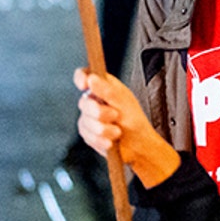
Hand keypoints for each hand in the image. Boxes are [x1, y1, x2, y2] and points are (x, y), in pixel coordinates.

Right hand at [75, 69, 181, 187]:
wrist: (138, 145)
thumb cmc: (134, 119)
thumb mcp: (124, 102)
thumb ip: (107, 90)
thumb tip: (91, 79)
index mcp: (102, 86)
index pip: (84, 75)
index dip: (80, 78)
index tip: (85, 85)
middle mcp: (93, 100)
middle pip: (84, 103)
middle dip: (100, 113)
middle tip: (115, 115)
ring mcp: (88, 117)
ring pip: (86, 122)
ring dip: (105, 129)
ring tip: (118, 132)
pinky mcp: (88, 133)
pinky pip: (88, 136)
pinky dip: (102, 140)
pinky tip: (111, 141)